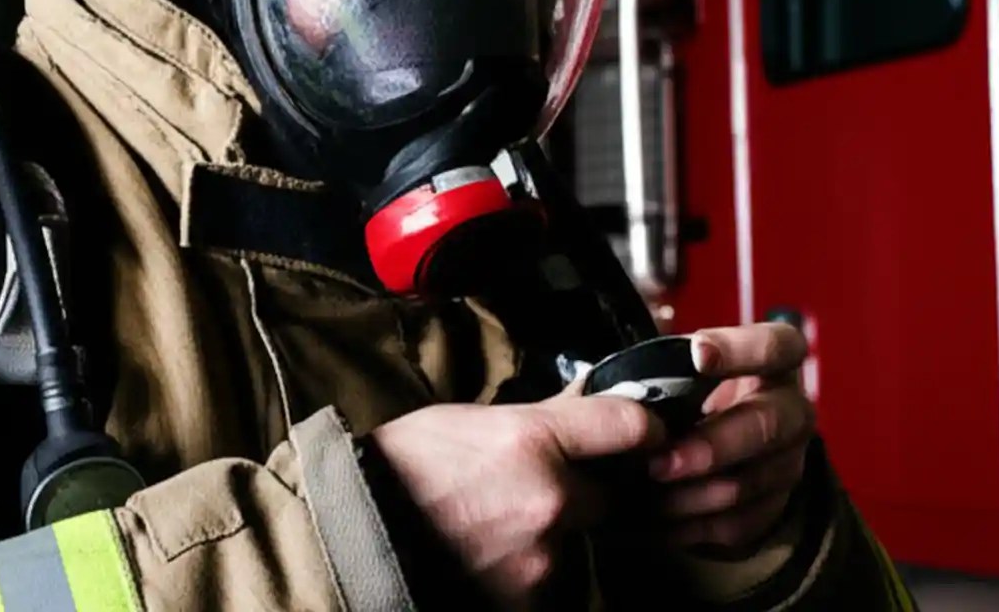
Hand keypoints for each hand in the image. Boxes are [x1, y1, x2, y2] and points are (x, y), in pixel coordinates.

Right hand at [371, 395, 666, 608]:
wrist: (355, 528)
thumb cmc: (405, 465)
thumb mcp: (475, 420)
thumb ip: (542, 419)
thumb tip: (587, 406)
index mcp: (535, 439)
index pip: (628, 428)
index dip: (643, 429)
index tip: (644, 434)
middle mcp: (551, 499)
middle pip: (608, 493)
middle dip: (585, 489)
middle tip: (541, 485)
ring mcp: (543, 558)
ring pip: (578, 539)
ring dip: (555, 531)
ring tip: (500, 520)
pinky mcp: (529, 599)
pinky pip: (551, 575)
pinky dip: (531, 565)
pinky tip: (492, 550)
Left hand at [649, 322, 813, 553]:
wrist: (698, 452)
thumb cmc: (681, 395)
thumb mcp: (671, 367)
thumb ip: (659, 360)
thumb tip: (627, 364)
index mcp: (771, 362)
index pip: (778, 346)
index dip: (743, 348)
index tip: (698, 355)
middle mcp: (791, 411)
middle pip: (769, 424)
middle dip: (711, 445)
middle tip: (660, 462)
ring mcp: (788, 462)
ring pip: (749, 482)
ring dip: (692, 493)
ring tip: (645, 494)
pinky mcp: (774, 507)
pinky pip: (739, 523)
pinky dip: (693, 524)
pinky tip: (657, 519)